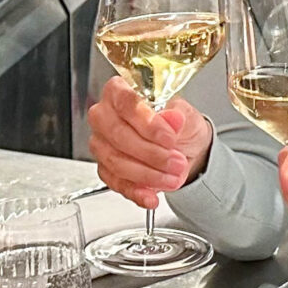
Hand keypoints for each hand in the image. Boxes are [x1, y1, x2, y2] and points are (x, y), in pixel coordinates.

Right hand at [86, 77, 212, 209]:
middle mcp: (104, 116)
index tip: (170, 137)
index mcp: (119, 92)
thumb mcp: (186, 114)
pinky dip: (136, 192)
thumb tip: (173, 118)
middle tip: (176, 161)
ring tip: (173, 177)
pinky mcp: (105, 169)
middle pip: (118, 134)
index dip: (147, 123)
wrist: (183, 148)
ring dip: (148, 174)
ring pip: (116, 161)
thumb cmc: (178, 125)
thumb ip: (178, 114)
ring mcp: (101, 144)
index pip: (125, 103)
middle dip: (151, 152)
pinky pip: (116, 183)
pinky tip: (151, 196)